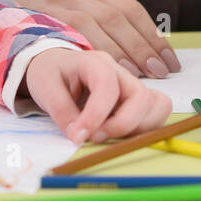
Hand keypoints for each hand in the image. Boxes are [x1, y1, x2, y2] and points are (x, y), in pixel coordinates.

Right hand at [6, 0, 180, 77]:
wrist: (0, 6)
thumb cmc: (49, 17)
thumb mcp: (79, 9)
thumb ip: (106, 23)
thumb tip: (148, 54)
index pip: (131, 8)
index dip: (153, 35)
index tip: (169, 61)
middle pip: (118, 16)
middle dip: (142, 46)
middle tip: (160, 72)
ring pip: (97, 24)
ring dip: (120, 51)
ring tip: (139, 76)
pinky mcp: (41, 14)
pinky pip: (72, 34)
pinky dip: (92, 51)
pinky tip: (104, 69)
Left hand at [22, 48, 172, 143]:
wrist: (56, 67)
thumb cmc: (51, 73)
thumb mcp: (45, 87)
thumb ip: (61, 111)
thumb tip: (78, 136)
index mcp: (95, 62)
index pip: (108, 86)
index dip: (97, 115)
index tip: (80, 137)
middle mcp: (120, 72)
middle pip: (142, 96)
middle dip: (123, 125)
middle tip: (95, 138)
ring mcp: (132, 85)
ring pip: (156, 106)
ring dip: (136, 128)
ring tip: (107, 135)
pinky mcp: (137, 99)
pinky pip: (155, 113)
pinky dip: (143, 128)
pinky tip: (117, 133)